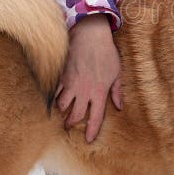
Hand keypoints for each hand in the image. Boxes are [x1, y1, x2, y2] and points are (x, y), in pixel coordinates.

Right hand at [55, 14, 122, 141]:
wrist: (90, 35)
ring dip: (62, 112)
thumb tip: (119, 107)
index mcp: (99, 91)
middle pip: (75, 115)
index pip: (95, 117)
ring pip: (62, 106)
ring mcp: (71, 84)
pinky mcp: (61, 75)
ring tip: (62, 114)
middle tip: (70, 127)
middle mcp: (84, 91)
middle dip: (72, 124)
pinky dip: (54, 98)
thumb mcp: (117, 72)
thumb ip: (117, 91)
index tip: (89, 140)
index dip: (91, 131)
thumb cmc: (106, 52)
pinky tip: (54, 101)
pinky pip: (55, 92)